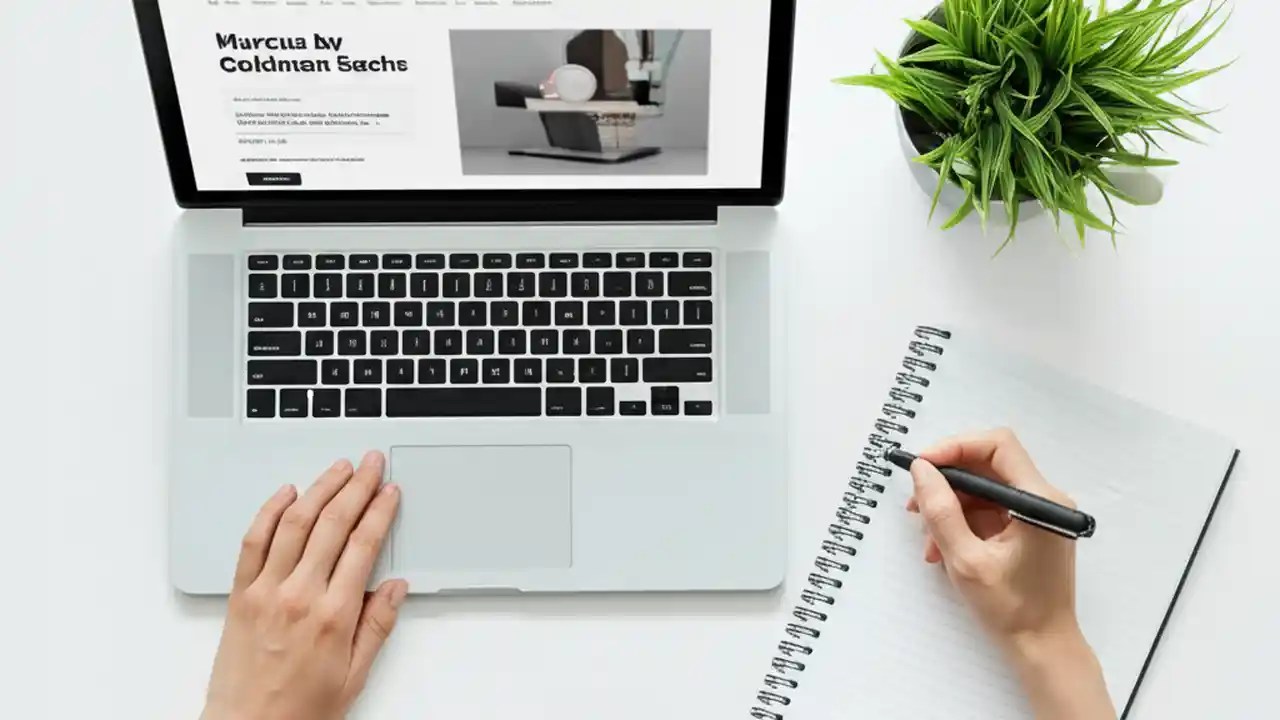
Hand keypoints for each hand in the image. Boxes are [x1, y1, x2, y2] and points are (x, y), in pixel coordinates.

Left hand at [202, 451, 406, 719]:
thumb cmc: (298, 711)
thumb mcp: (353, 676)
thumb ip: (376, 627)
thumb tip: (395, 588)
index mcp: (332, 615)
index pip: (363, 545)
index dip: (380, 511)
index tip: (390, 492)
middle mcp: (298, 595)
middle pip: (332, 523)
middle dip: (356, 486)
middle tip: (371, 463)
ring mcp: (265, 591)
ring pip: (295, 522)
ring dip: (319, 488)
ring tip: (338, 468)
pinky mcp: (240, 594)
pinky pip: (253, 541)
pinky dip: (269, 511)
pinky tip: (286, 493)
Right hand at [906, 429, 1114, 719]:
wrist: (1043, 648)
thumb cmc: (1012, 609)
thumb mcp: (966, 560)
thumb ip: (942, 511)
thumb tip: (921, 470)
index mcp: (1040, 500)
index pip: (998, 445)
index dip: (955, 447)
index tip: (923, 465)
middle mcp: (1045, 499)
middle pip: (989, 464)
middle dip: (947, 480)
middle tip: (915, 503)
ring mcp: (1038, 514)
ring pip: (985, 489)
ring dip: (951, 506)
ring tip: (927, 539)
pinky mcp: (1029, 529)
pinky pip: (990, 510)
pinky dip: (963, 522)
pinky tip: (942, 548)